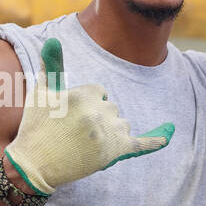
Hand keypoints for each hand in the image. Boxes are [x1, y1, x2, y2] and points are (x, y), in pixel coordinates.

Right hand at [4, 39, 173, 195]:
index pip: (100, 92)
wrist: (36, 164)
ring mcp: (110, 131)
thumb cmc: (36, 126)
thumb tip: (53, 40)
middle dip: (98, 119)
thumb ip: (52, 66)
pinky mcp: (117, 151)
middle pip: (112, 108)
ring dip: (110, 132)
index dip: (86, 104)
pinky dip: (156, 139)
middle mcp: (101, 111)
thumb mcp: (40, 92)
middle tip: (74, 133)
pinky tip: (170, 134)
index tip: (70, 116)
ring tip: (86, 143)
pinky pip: (143, 143)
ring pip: (122, 125)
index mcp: (84, 94)